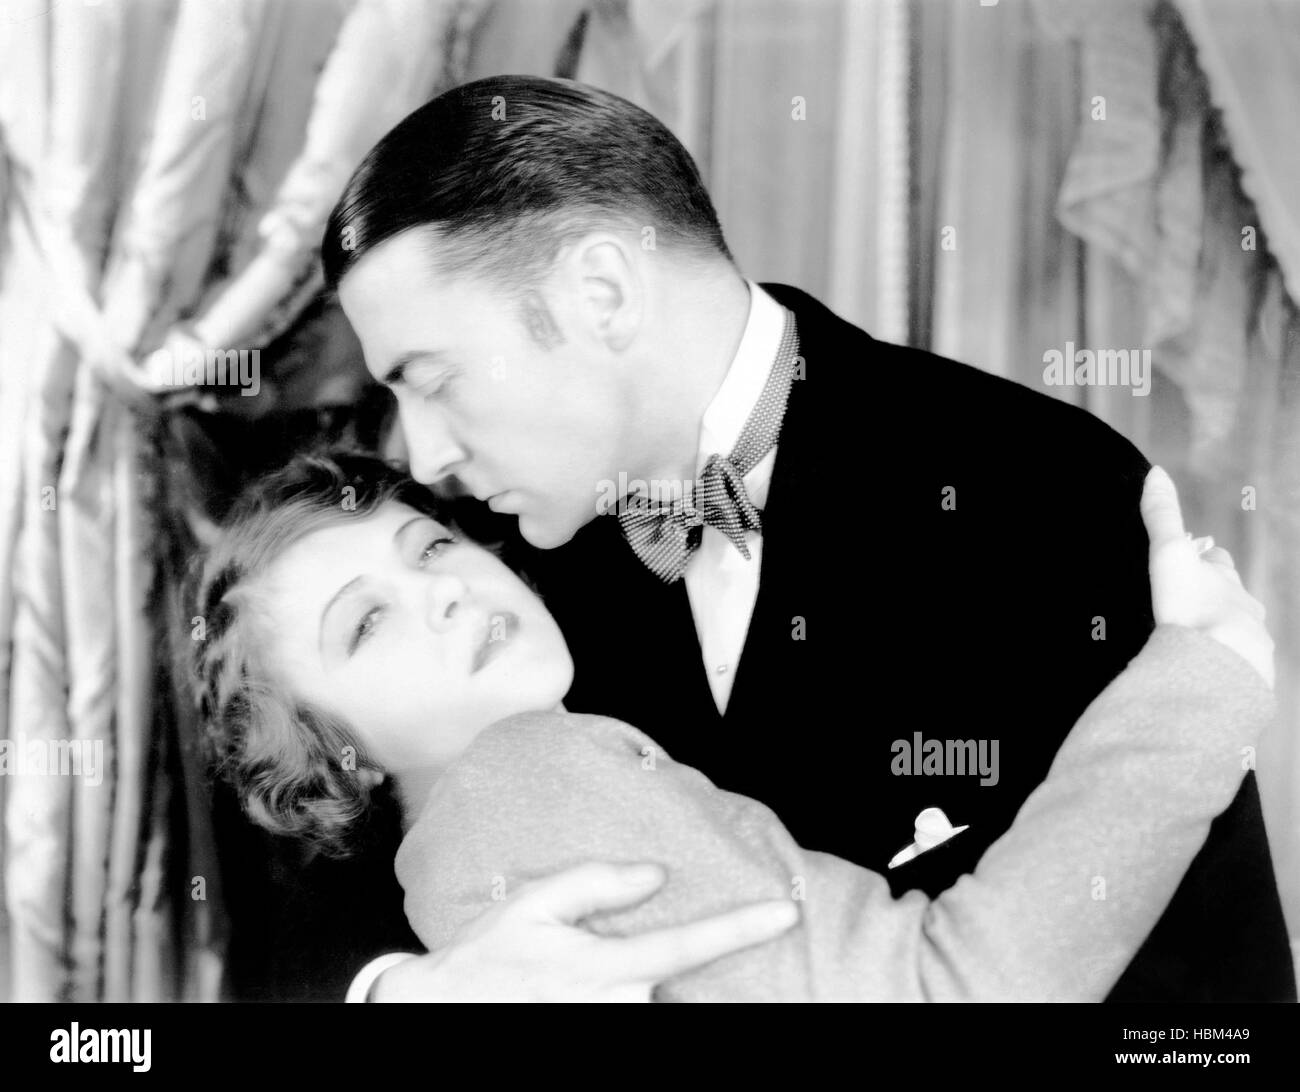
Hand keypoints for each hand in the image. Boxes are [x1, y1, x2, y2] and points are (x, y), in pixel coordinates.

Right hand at [371, 861, 798, 1001]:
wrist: (440, 1012)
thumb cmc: (487, 957)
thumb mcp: (533, 904)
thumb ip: (596, 883)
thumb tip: (655, 875)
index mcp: (603, 965)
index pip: (688, 944)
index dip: (742, 928)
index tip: (787, 911)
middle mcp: (615, 1006)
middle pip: (661, 980)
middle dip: (631, 965)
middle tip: (575, 965)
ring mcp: (609, 1031)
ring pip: (643, 1002)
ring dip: (616, 990)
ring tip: (561, 987)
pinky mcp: (598, 1047)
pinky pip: (627, 1015)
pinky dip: (611, 1002)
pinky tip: (567, 998)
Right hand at [1141, 466, 1273, 687]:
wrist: (1217, 663)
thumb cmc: (1192, 606)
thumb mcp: (1169, 554)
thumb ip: (1162, 516)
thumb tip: (1156, 472)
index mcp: (1223, 578)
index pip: (1217, 560)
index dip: (1205, 555)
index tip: (1194, 554)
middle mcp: (1241, 606)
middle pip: (1230, 593)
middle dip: (1215, 592)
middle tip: (1192, 596)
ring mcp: (1247, 641)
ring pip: (1236, 628)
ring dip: (1219, 628)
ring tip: (1197, 636)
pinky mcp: (1243, 674)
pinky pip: (1233, 663)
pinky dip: (1220, 660)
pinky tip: (1205, 666)